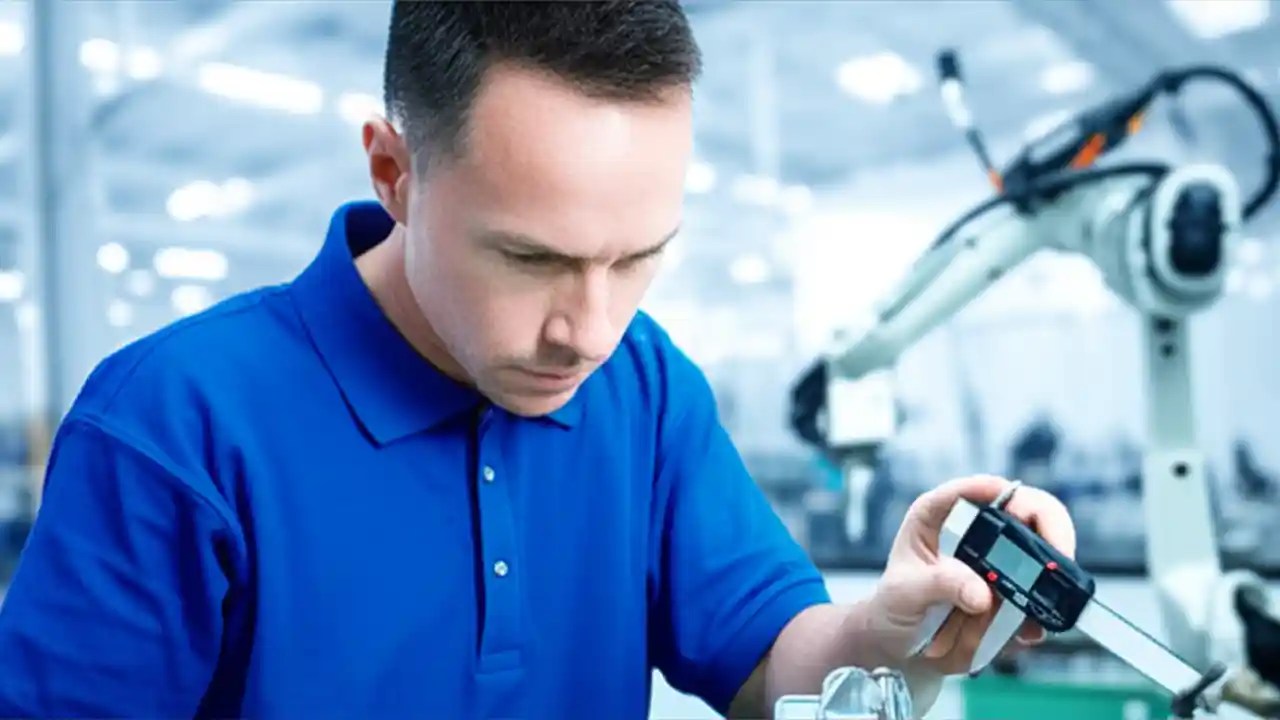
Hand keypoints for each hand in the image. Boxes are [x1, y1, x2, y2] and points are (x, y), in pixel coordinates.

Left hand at [864, 474, 1076, 674]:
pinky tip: (1027, 631)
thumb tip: (982, 594)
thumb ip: (939, 585)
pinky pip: (1039, 602)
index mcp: (939, 515)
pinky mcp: (1011, 600)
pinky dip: (1041, 615)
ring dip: (1050, 576)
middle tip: (1057, 553)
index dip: (1000, 492)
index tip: (1017, 510)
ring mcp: (998, 567)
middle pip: (1027, 512)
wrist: (899, 645)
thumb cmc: (892, 606)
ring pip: (1043, 556)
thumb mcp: (904, 592)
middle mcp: (975, 534)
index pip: (973, 490)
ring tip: (1042, 599)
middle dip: (1048, 528)